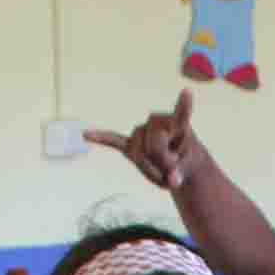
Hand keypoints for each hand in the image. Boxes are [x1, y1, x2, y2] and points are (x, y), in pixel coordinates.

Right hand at [85, 90, 200, 192]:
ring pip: (139, 155)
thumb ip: (180, 174)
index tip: (187, 92)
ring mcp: (143, 130)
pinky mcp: (130, 142)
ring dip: (150, 170)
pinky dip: (101, 138)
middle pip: (155, 147)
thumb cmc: (185, 163)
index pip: (181, 115)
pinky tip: (86, 134)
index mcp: (178, 124)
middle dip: (163, 164)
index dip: (184, 105)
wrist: (178, 164)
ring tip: (161, 170)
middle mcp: (158, 121)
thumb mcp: (188, 170)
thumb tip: (173, 181)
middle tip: (173, 169)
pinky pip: (114, 140)